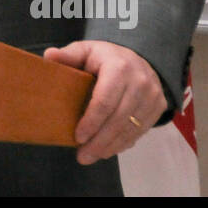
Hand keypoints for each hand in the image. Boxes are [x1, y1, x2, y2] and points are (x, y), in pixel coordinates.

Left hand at [43, 40, 167, 164]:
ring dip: (110, 147)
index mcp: (119, 67)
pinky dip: (123, 143)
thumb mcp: (86, 50)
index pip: (105, 100)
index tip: (78, 137)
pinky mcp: (159, 107)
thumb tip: (48, 56)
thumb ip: (68, 55)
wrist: (139, 58)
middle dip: (99, 141)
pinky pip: (140, 131)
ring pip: (130, 129)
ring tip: (91, 156)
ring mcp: (152, 96)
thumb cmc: (105, 57)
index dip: (91, 121)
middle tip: (82, 157)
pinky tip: (108, 150)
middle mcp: (140, 82)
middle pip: (118, 119)